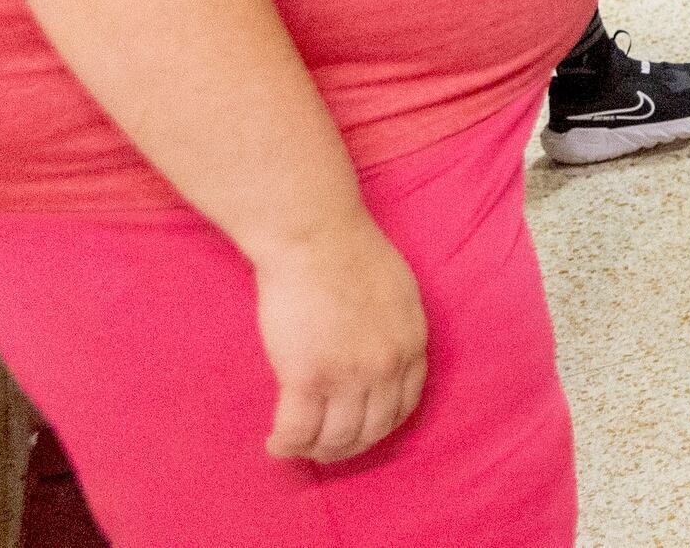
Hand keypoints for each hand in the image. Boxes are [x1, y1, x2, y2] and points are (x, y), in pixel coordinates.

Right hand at [252, 213, 428, 463]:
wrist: (316, 237)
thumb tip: (377, 350)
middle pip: (372, 429)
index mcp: (412, 343)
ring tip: (297, 446)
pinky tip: (276, 444)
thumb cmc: (350, 252)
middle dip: (347, 447)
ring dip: (315, 451)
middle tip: (324, 448)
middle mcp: (388, 366)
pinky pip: (298, 432)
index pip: (405, 405)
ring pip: (336, 439)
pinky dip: (286, 445)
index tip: (360, 430)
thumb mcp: (396, 292)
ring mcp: (349, 375)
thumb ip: (392, 328)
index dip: (380, 426)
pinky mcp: (308, 378)